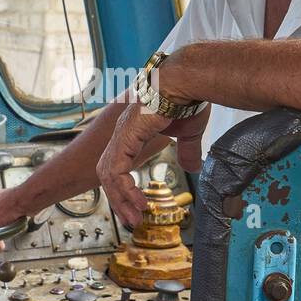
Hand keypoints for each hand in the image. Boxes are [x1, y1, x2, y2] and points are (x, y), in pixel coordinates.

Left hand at [97, 102, 208, 228]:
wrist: (188, 80)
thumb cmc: (188, 98)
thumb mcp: (188, 132)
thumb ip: (187, 150)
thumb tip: (193, 167)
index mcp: (134, 131)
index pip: (119, 166)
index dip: (125, 188)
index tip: (139, 206)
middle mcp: (123, 134)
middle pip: (108, 174)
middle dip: (119, 200)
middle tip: (133, 219)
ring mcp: (122, 135)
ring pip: (108, 175)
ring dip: (120, 199)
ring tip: (135, 216)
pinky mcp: (126, 137)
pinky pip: (116, 170)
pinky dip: (124, 189)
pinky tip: (138, 200)